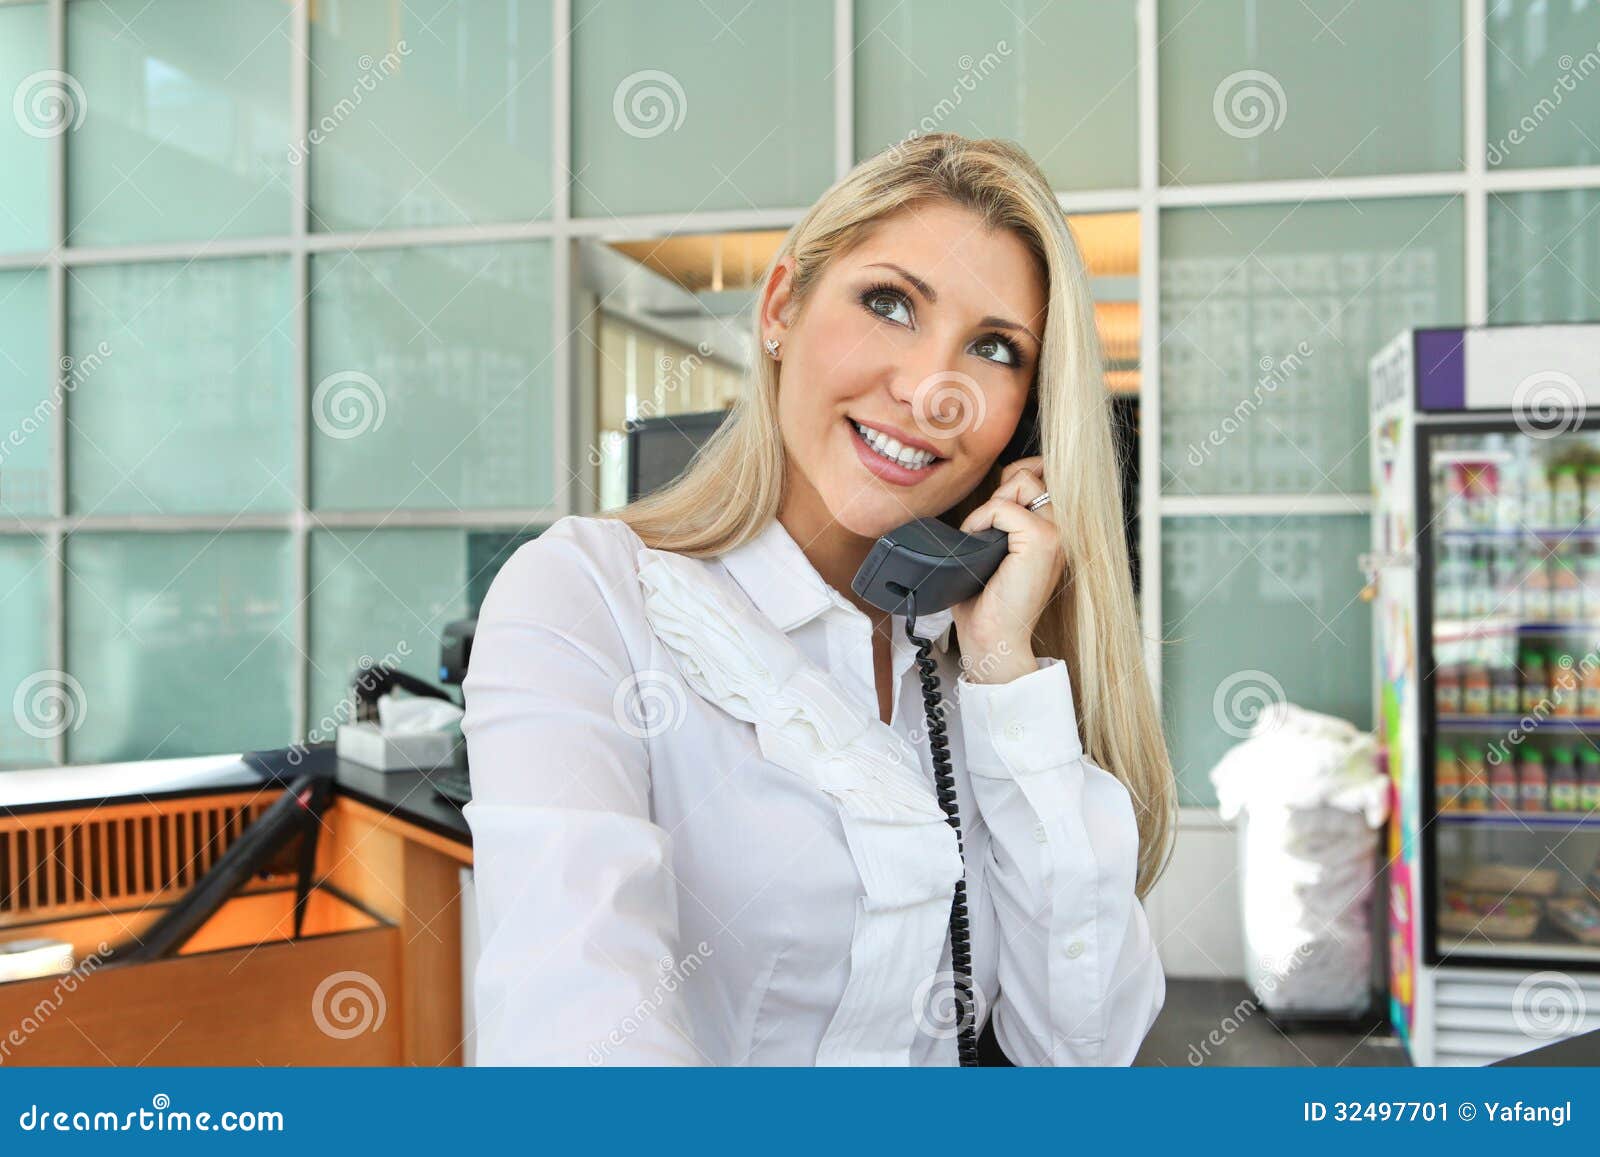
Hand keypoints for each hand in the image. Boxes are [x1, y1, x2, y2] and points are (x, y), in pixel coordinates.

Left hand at [950, 456, 1064, 683]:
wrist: (994, 639)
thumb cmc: (988, 605)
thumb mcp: (992, 554)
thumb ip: (996, 523)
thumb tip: (983, 498)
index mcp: (1051, 533)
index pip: (1038, 477)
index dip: (1009, 479)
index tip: (988, 509)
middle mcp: (1059, 531)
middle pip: (1028, 473)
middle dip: (997, 491)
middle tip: (980, 528)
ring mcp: (1055, 534)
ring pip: (1021, 482)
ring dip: (988, 507)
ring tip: (978, 538)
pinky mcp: (1042, 541)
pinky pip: (1004, 507)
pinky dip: (981, 520)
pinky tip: (976, 543)